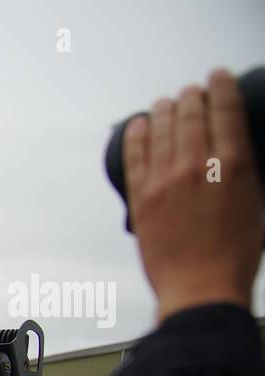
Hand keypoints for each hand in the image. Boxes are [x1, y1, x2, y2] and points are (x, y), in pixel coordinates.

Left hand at [123, 68, 262, 322]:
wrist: (200, 288)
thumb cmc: (235, 255)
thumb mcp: (257, 203)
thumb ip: (245, 171)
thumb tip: (234, 151)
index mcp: (234, 165)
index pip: (225, 109)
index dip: (220, 86)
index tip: (217, 77)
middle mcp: (197, 166)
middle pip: (190, 113)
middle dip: (191, 95)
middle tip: (191, 91)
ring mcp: (164, 180)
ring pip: (159, 129)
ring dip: (163, 110)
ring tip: (166, 103)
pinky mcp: (140, 198)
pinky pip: (134, 155)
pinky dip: (136, 134)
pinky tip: (138, 125)